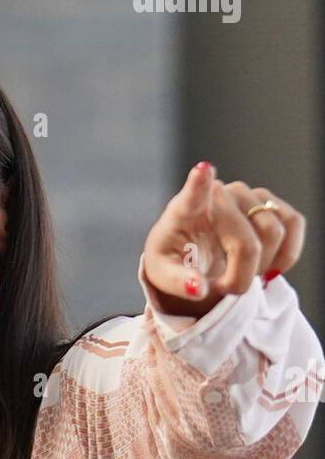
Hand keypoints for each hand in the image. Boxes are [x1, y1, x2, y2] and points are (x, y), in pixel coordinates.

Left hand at [142, 162, 305, 316]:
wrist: (192, 254)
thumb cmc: (176, 261)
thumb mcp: (165, 276)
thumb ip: (178, 283)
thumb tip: (199, 288)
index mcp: (184, 211)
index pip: (192, 195)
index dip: (199, 183)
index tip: (203, 170)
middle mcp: (220, 195)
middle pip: (247, 244)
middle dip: (240, 277)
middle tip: (222, 286)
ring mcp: (249, 195)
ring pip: (274, 235)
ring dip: (261, 267)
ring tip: (238, 271)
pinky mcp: (271, 203)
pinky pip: (294, 224)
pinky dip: (286, 253)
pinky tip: (266, 266)